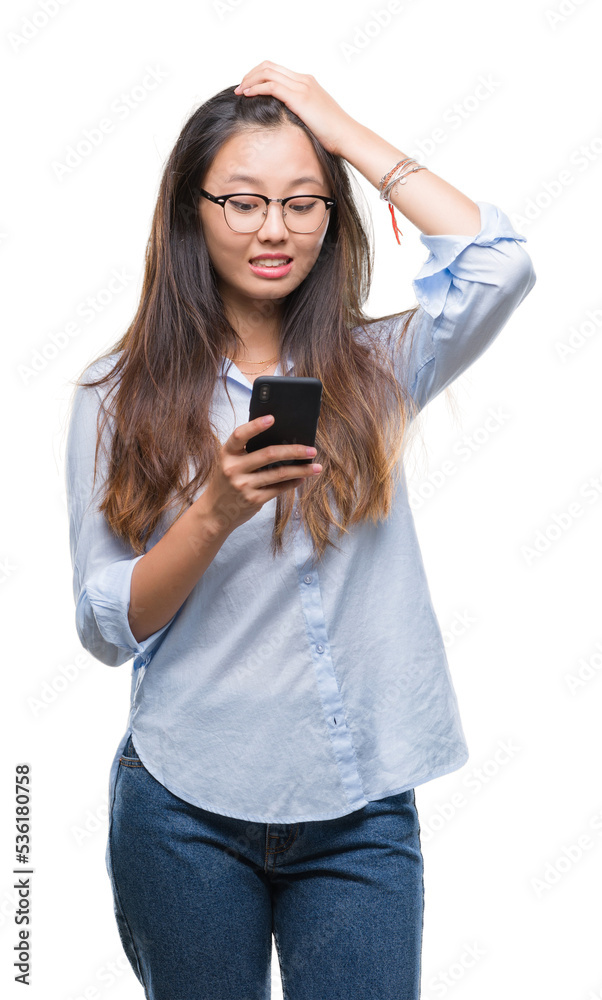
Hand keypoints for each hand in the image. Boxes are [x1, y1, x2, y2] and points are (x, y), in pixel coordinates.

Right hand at [200, 415, 321, 532]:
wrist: (215, 512)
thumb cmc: (226, 481)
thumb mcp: (230, 463)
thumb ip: (247, 451)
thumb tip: (282, 439)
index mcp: (227, 454)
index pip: (240, 435)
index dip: (255, 426)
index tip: (272, 418)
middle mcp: (233, 468)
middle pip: (269, 454)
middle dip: (294, 451)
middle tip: (312, 450)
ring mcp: (243, 486)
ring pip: (279, 473)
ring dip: (301, 470)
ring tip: (316, 467)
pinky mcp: (253, 500)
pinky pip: (278, 489)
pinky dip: (293, 482)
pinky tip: (302, 478)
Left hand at [233, 60, 356, 156]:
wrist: (347, 136)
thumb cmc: (333, 133)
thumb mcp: (314, 117)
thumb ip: (300, 112)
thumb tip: (285, 120)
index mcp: (307, 82)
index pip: (276, 69)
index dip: (258, 75)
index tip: (247, 87)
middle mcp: (303, 80)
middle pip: (269, 66)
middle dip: (250, 75)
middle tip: (239, 88)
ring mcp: (302, 87)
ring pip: (267, 73)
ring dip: (250, 80)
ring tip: (239, 91)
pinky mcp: (299, 98)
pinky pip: (272, 86)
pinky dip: (256, 88)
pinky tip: (247, 95)